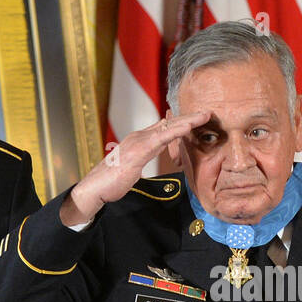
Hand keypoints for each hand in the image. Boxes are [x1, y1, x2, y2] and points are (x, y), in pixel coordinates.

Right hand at [60, 111, 211, 225]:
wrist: (95, 189)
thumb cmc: (111, 181)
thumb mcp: (131, 168)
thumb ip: (141, 160)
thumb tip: (146, 161)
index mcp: (138, 140)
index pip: (164, 127)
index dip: (181, 122)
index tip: (196, 119)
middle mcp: (139, 136)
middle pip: (169, 123)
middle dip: (188, 117)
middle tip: (207, 112)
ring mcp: (138, 141)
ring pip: (168, 127)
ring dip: (188, 120)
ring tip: (205, 115)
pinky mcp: (138, 150)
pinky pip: (163, 138)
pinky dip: (178, 130)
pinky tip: (190, 126)